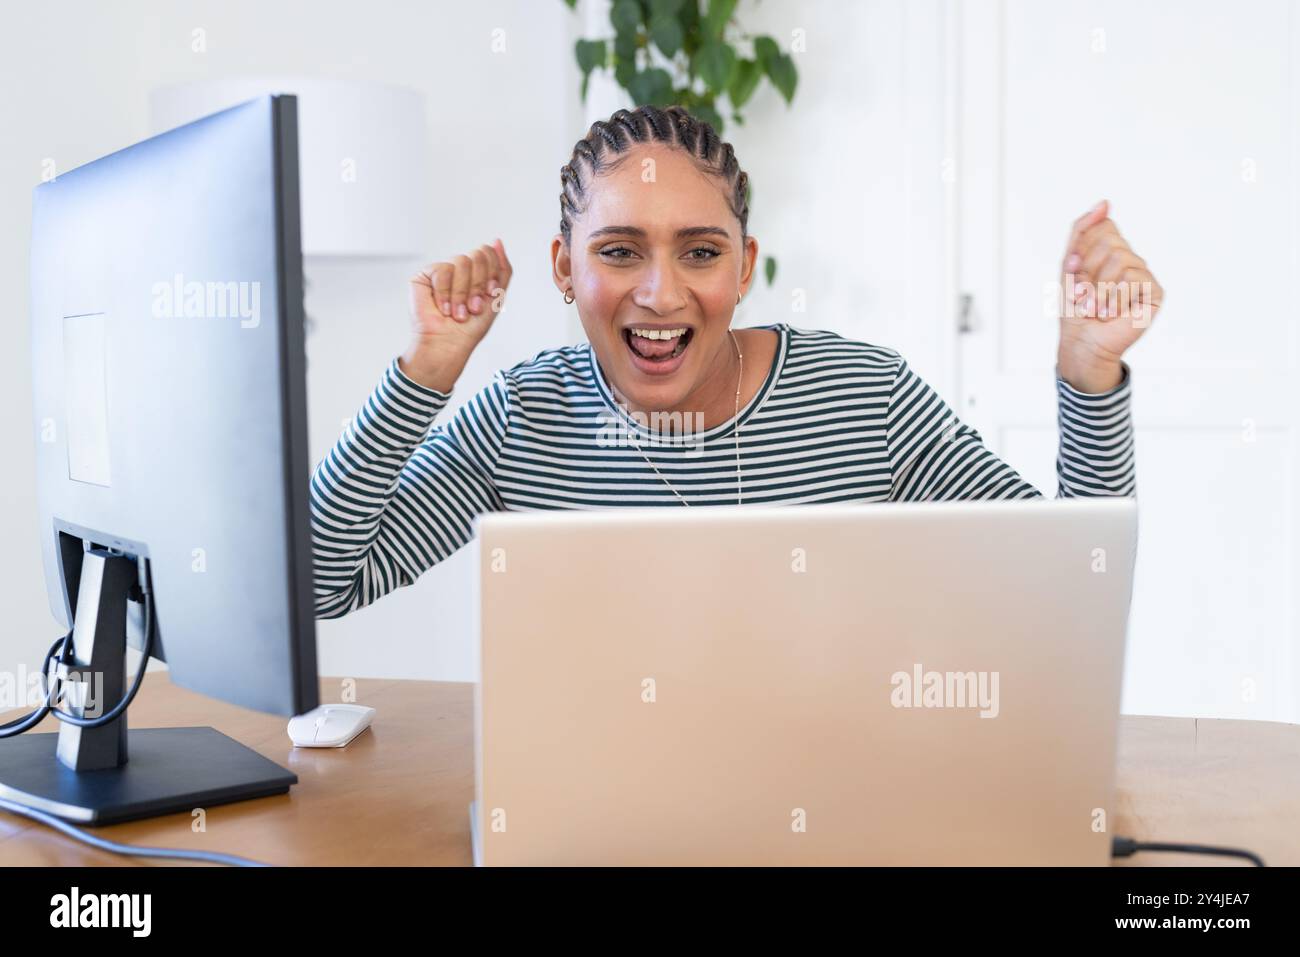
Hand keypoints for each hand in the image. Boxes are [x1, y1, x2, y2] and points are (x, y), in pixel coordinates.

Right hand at [401, 238, 512, 391]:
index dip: (491, 275)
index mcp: (476, 272)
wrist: (449, 345)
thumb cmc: (470, 327)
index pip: (489, 254)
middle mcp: (458, 269)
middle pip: (477, 255)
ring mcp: (441, 271)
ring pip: (461, 261)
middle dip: (478, 285)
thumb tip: (497, 240)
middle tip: (473, 308)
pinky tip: (443, 308)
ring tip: (458, 313)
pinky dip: (446, 293)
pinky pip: (443, 270)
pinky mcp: (423, 276)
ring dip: (463, 293)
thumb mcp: (496, 297)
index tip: (489, 296)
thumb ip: (502, 269)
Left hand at [1058, 200, 1162, 391]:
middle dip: (1089, 271)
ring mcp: (1144, 274)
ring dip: (1099, 288)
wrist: (1082, 342)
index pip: (1102, 228)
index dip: (1082, 252)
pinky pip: (1134, 278)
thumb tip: (1105, 203)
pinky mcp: (1155, 292)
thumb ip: (1082, 230)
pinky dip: (1115, 298)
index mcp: (1111, 250)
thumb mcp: (1069, 264)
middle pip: (1109, 241)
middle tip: (1085, 294)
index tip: (1076, 273)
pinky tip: (1111, 313)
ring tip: (1096, 307)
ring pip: (1120, 259)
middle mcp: (1130, 258)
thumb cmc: (1075, 308)